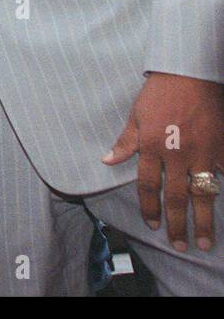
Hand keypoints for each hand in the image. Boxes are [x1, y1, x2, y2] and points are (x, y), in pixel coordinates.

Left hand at [104, 72, 223, 250]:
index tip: (153, 226)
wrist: (188, 73)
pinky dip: (223, 187)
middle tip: (180, 245)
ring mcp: (203, 151)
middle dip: (177, 225)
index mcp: (151, 147)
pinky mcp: (221, 146)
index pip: (147, 186)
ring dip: (204, 220)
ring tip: (206, 242)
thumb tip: (107, 161)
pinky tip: (223, 206)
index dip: (150, 208)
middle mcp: (176, 154)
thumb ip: (125, 143)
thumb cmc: (158, 93)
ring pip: (204, 193)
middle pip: (176, 197)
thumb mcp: (135, 116)